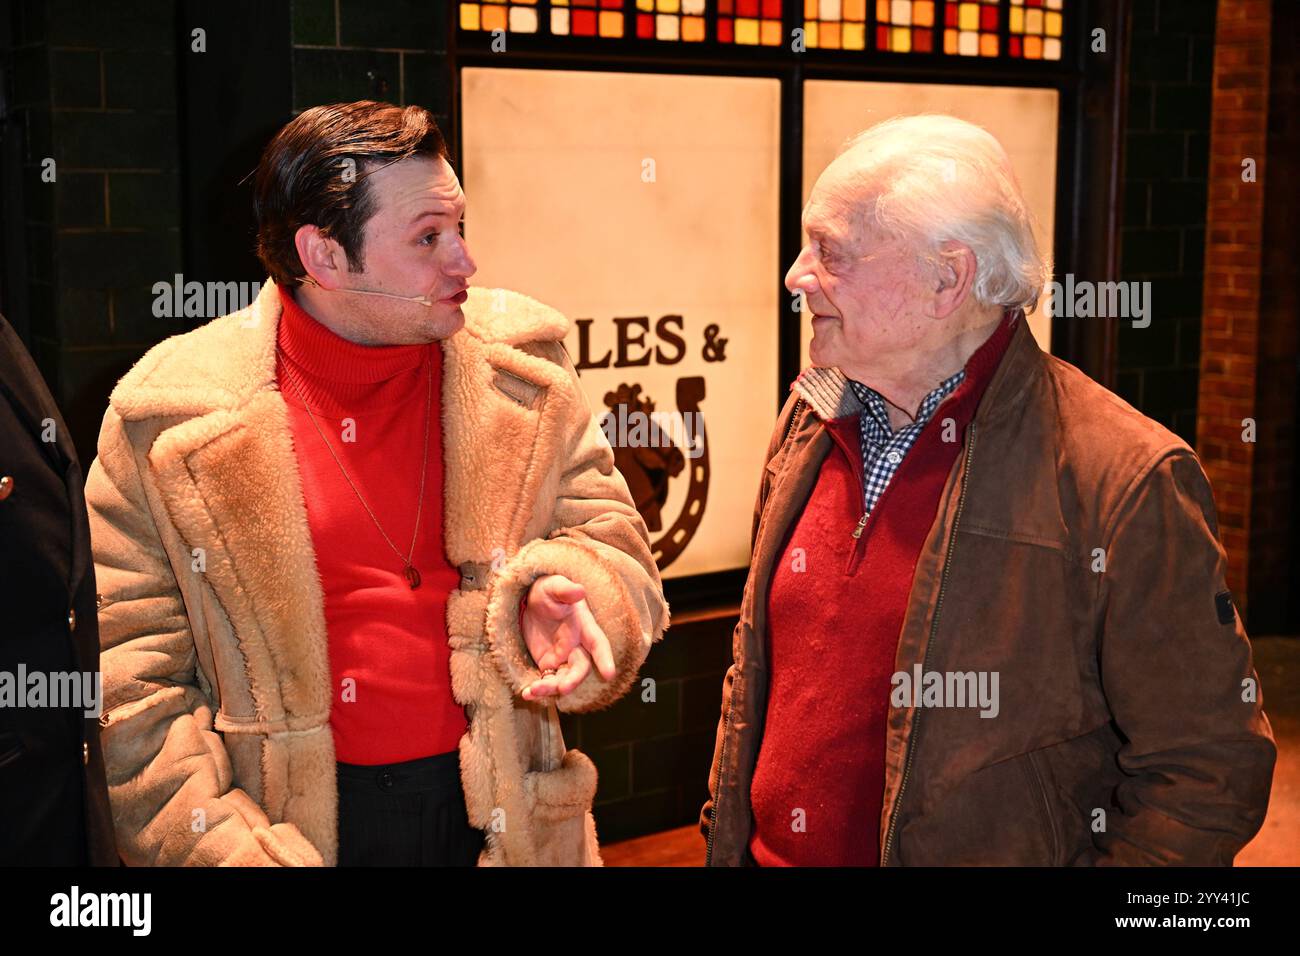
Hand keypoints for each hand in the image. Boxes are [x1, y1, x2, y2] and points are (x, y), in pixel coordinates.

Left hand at [519, 574, 615, 700]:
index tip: (609, 674)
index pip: (597, 643)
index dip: (604, 658)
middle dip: (573, 679)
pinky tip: (526, 693)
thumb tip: (579, 591)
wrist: (530, 600)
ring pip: (562, 678)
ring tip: (533, 691)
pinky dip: (537, 690)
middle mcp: (576, 646)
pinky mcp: (547, 664)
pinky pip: (546, 680)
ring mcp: (562, 657)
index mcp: (583, 626)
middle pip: (580, 667)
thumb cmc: (548, 591)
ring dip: (551, 688)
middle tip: (563, 688)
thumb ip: (565, 590)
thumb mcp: (554, 586)